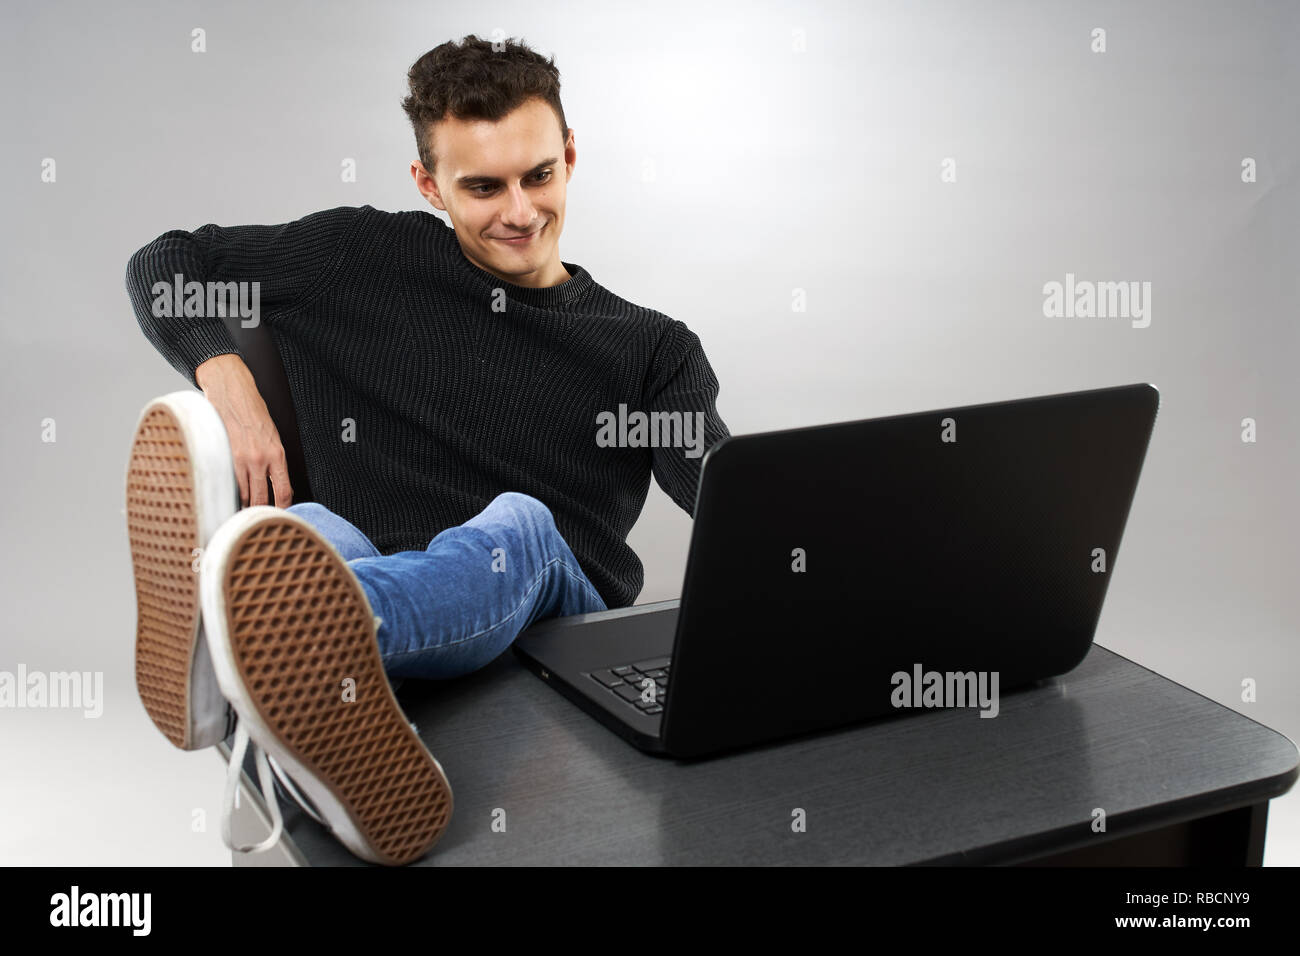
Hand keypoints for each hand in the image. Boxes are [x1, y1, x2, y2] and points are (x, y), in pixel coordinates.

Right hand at [196, 354, 293, 507]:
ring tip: (245, 517)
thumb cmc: (253, 411)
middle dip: (263, 513)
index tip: (282, 516)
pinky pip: (233, 484)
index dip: (284, 508)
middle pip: (264, 498)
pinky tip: (233, 503)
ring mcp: (244, 459)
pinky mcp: (228, 457)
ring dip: (246, 508)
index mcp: (278, 454)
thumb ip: (274, 458)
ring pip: (247, 495)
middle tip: (261, 523)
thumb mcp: (272, 435)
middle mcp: (262, 459)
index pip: (285, 490)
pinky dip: (234, 496)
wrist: (233, 392)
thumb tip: (274, 480)